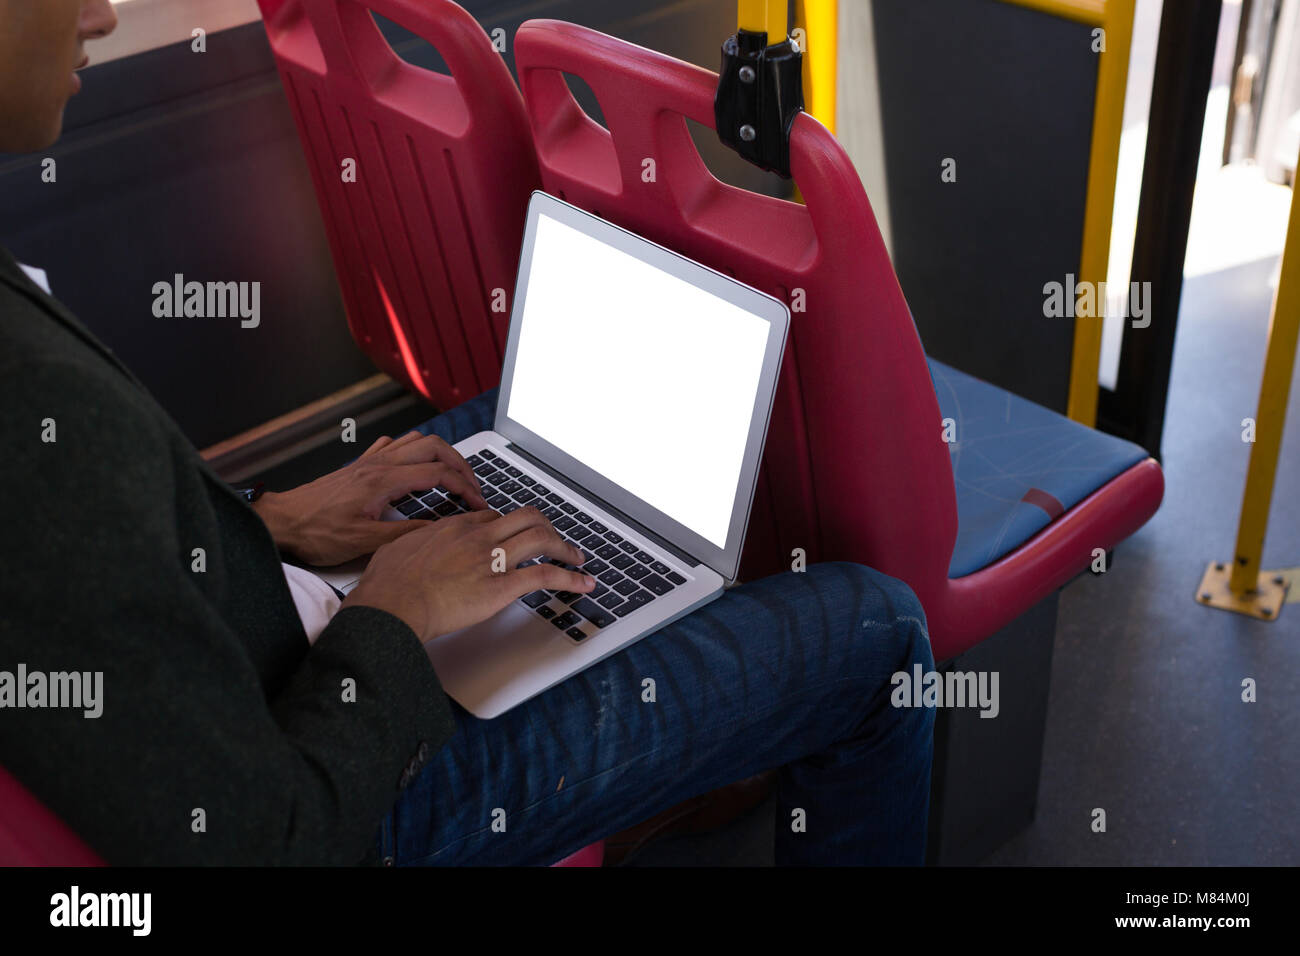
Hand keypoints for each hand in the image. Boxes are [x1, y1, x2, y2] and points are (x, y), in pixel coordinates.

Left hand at [252, 430, 488, 566]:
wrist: (282, 521)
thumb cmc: (316, 532)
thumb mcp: (365, 542)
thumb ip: (406, 534)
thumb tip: (439, 530)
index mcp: (384, 480)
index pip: (438, 474)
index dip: (465, 487)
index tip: (478, 502)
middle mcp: (379, 464)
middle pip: (434, 447)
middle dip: (460, 465)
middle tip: (473, 486)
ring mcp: (369, 462)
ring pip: (416, 441)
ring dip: (440, 454)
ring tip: (452, 475)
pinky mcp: (359, 466)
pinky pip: (393, 446)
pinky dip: (413, 451)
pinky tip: (415, 467)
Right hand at [340, 506, 595, 642]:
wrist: (392, 604)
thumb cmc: (387, 585)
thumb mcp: (395, 549)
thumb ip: (412, 544)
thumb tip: (412, 549)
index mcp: (454, 527)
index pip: (493, 515)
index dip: (510, 525)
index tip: (516, 535)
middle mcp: (478, 536)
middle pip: (525, 517)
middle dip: (546, 526)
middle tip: (556, 539)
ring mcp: (492, 558)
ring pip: (541, 538)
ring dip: (565, 548)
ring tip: (577, 558)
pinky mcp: (502, 585)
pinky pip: (545, 575)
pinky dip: (570, 577)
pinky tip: (582, 583)